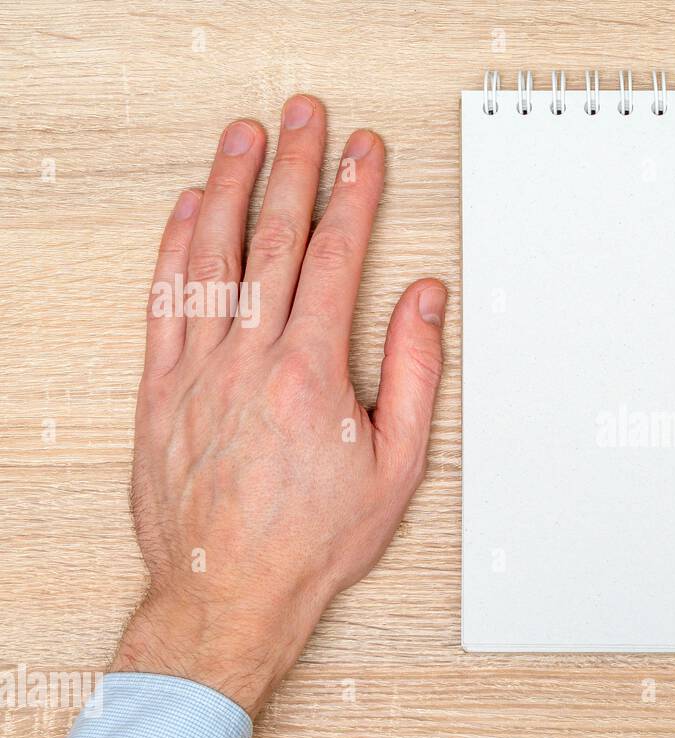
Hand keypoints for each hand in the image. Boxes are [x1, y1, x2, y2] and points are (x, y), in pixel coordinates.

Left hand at [112, 95, 445, 714]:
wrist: (228, 591)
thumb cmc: (311, 540)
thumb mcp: (396, 467)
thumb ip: (413, 375)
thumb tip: (422, 303)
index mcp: (310, 375)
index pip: (336, 259)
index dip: (354, 196)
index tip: (363, 154)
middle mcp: (248, 361)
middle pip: (274, 239)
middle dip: (295, 168)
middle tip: (305, 117)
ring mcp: (196, 371)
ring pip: (213, 256)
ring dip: (230, 187)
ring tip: (246, 137)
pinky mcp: (160, 390)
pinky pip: (165, 300)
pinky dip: (176, 247)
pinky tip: (189, 211)